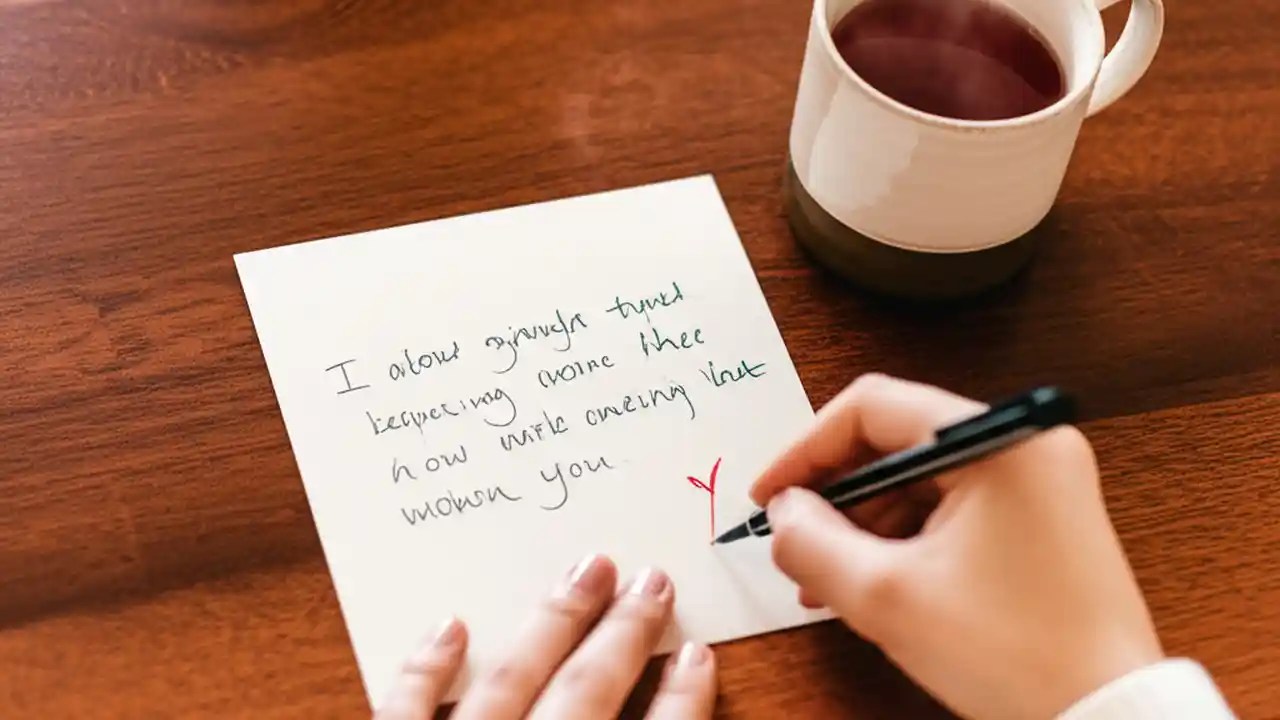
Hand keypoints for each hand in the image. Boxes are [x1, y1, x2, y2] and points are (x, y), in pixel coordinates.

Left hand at [375, 555, 715, 719]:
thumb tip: (670, 699)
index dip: (683, 701)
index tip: (700, 654)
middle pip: (585, 696)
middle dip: (624, 635)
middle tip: (652, 581)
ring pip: (508, 687)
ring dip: (550, 627)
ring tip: (585, 571)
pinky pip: (404, 713)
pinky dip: (427, 670)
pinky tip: (450, 626)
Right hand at [752, 374, 1162, 719]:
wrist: (1109, 716)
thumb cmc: (1019, 657)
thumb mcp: (888, 597)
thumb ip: (815, 543)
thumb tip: (783, 513)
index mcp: (1001, 442)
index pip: (874, 407)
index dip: (806, 449)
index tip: (770, 493)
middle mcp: (1027, 446)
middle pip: (898, 441)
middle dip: (835, 493)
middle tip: (794, 538)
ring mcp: (1040, 482)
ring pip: (921, 478)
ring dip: (865, 521)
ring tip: (827, 577)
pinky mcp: (1042, 519)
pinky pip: (953, 507)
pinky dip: (905, 537)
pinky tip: (873, 581)